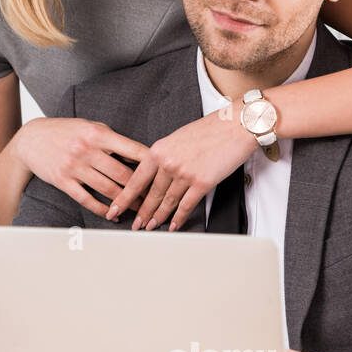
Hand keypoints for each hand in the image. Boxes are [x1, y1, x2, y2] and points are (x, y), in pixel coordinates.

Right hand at [13, 117, 153, 220]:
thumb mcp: (89, 127)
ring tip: (138, 210)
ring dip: (126, 202)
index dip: (150, 163)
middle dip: (141, 189)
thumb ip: (112, 139)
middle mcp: (87, 150)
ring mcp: (74, 167)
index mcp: (98, 134)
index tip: (163, 173)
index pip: (132, 150)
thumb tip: (138, 154)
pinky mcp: (63, 181)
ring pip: (108, 189)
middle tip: (155, 199)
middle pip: (123, 174)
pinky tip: (112, 214)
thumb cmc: (64, 131)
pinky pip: (87, 199)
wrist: (31, 139)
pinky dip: (101, 209)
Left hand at [108, 103, 257, 230]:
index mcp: (158, 150)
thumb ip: (164, 155)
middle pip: (150, 194)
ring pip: (166, 202)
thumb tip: (157, 171)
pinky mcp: (202, 182)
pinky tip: (172, 225)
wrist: (236, 124)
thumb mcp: (177, 138)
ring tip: (149, 227)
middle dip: (140, 213)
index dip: (124, 198)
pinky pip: (186, 205)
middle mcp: (168, 162)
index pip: (136, 179)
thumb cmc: (210, 129)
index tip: (115, 208)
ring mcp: (184, 174)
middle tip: (133, 225)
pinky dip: (178, 218)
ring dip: (157, 217)